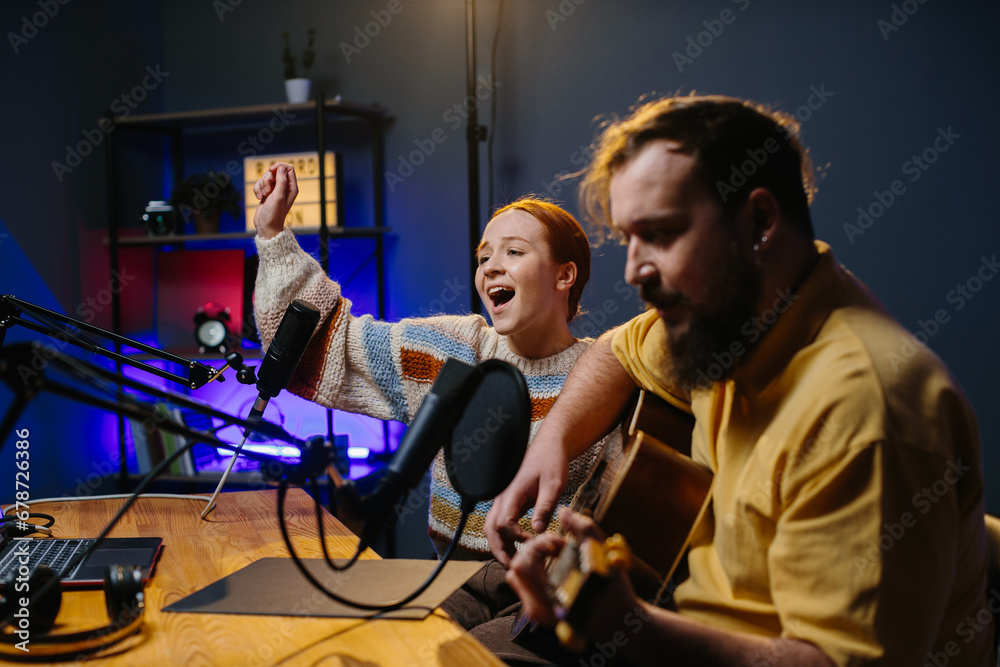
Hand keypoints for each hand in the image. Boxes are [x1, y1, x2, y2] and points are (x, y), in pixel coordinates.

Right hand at [252, 162, 297, 238]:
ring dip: (261, 185)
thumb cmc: (274, 214)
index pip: (288, 168)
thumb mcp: (278, 197)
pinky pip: (260, 184)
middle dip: (267, 179)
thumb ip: (281, 181)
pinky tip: (259, 198)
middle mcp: (284, 187)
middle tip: (267, 191)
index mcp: (291, 187)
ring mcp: (275, 190)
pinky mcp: (267, 193)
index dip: (278, 166)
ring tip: (263, 196)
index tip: (270, 171)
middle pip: (274, 171)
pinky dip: (257, 189)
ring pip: (266, 177)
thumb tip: (281, 168)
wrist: (266, 226)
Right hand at [485, 437, 568, 565]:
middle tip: (512, 566)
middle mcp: (503, 497)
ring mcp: (504, 499)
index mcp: (512, 492)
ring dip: (499, 545)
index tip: (534, 544)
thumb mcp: (553, 484)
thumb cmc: (551, 461)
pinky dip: (504, 536)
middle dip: (499, 549)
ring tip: (512, 561)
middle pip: (490, 529)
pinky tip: (516, 546)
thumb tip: (537, 531)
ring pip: (492, 527)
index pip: (505, 523)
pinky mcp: (510, 501)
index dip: (517, 538)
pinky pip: (500, 522)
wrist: (549, 446)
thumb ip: (545, 508)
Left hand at [506, 509, 638, 639]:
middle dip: (535, 550)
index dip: (538, 545)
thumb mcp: (600, 557)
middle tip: (557, 547)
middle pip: (517, 568)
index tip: (560, 543)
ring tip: (558, 555)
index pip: (522, 563)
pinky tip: (559, 566)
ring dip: (535, 559)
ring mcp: (538, 612)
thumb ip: (582, 529)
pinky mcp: (543, 611)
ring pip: (520, 576)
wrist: (621, 621)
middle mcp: (537, 608)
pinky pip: (528, 586)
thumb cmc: (612, 593)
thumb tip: (564, 512)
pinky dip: (538, 570)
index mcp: (546, 598)